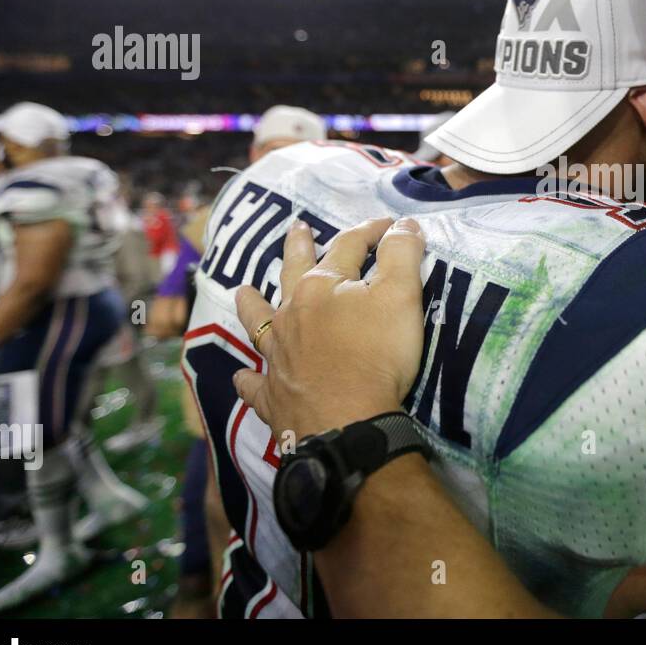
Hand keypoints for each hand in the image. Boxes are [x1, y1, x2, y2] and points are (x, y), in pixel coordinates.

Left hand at [232, 217, 426, 441]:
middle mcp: (292, 314)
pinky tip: (243, 375)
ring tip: (242, 291)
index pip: (349, 246)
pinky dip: (249, 377)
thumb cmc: (377, 356)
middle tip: (296, 229)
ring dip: (251, 305)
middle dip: (298, 248)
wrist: (347, 421)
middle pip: (294, 272)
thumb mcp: (401, 296)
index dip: (371, 232)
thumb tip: (403, 223)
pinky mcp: (272, 394)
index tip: (389, 225)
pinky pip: (255, 383)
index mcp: (322, 287)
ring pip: (259, 323)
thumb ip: (402, 254)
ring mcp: (277, 355)